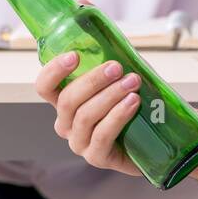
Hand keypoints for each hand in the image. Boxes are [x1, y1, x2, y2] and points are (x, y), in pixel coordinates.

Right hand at [34, 52, 143, 177]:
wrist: (153, 144)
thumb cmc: (132, 106)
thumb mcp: (119, 82)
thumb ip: (111, 66)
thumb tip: (114, 41)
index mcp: (65, 102)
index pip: (45, 87)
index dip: (54, 70)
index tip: (74, 55)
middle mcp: (66, 124)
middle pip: (68, 100)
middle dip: (93, 81)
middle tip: (116, 67)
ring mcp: (79, 143)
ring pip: (85, 116)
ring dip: (110, 96)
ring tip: (132, 82)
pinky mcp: (96, 157)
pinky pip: (102, 135)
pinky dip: (118, 115)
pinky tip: (133, 102)